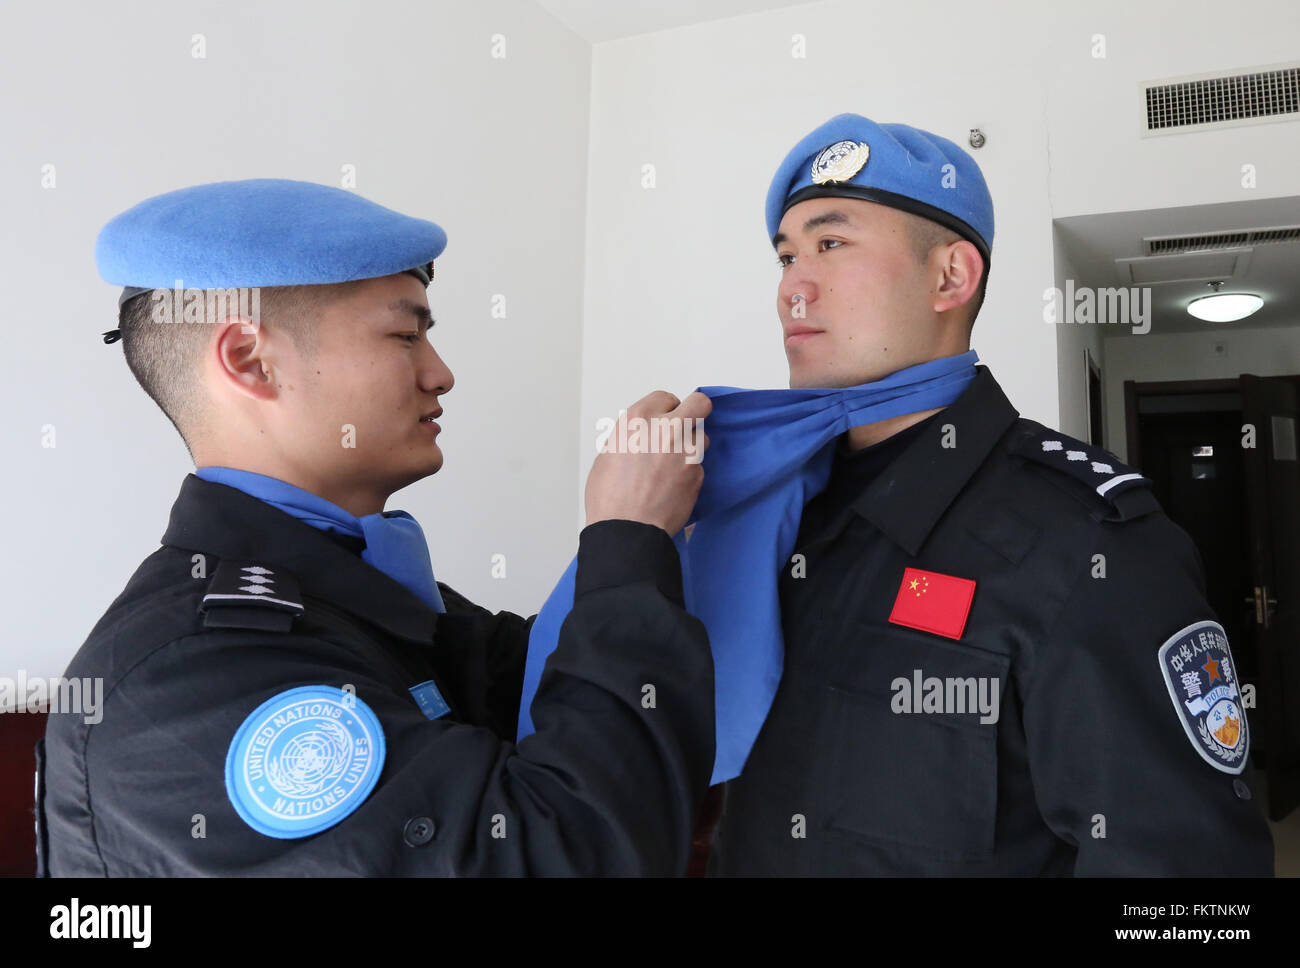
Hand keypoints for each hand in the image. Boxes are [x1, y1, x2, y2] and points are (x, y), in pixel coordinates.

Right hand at [584, 390, 711, 536]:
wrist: (626, 529)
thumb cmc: (610, 497)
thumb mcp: (609, 454)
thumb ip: (632, 436)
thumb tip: (643, 436)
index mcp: (638, 419)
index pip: (666, 397)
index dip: (666, 409)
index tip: (664, 420)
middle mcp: (666, 429)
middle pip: (699, 404)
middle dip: (696, 412)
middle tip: (688, 425)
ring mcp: (686, 451)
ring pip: (702, 437)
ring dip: (692, 448)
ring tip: (674, 466)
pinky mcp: (697, 473)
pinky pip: (699, 466)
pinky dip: (690, 474)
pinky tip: (674, 487)